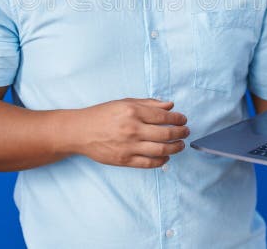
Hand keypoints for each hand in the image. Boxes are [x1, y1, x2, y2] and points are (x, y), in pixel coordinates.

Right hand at [75, 98, 189, 168]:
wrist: (80, 132)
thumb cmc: (102, 115)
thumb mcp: (124, 102)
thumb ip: (148, 104)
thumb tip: (170, 106)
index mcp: (132, 111)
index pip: (163, 117)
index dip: (178, 119)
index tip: (183, 120)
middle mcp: (132, 129)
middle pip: (166, 134)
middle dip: (180, 133)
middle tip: (186, 132)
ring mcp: (129, 146)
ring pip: (161, 150)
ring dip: (175, 148)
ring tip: (180, 145)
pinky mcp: (125, 160)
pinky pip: (149, 163)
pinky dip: (161, 160)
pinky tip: (166, 156)